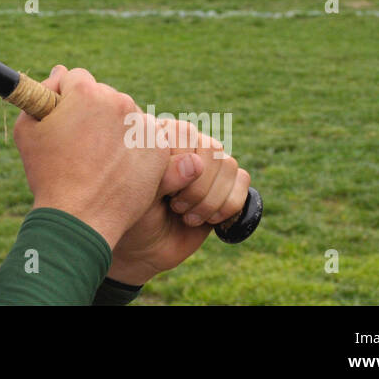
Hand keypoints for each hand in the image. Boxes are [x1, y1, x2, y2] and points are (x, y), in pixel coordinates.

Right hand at [13, 66, 172, 248]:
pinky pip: (145, 138)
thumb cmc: (49, 175)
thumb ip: (39, 96)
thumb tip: (58, 74)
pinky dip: (134, 149)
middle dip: (92, 112)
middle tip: (80, 143)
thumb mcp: (28, 131)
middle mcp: (119, 102)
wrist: (80, 219)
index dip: (66, 97)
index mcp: (86, 92)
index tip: (63, 117)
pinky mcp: (159, 149)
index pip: (76, 78)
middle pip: (104, 95)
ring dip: (115, 129)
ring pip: (126, 116)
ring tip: (99, 159)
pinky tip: (117, 168)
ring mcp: (142, 125)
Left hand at [108, 122, 250, 283]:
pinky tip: (208, 219)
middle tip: (176, 207)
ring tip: (187, 217)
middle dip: (197, 187)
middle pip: (212, 149)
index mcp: (160, 137)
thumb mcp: (141, 197)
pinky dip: (229, 204)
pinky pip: (243, 180)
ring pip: (228, 164)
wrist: (145, 245)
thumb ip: (164, 177)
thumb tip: (195, 163)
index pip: (185, 132)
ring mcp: (208, 164)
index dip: (180, 163)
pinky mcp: (226, 184)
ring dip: (210, 199)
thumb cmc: (135, 216)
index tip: (166, 192)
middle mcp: (187, 145)